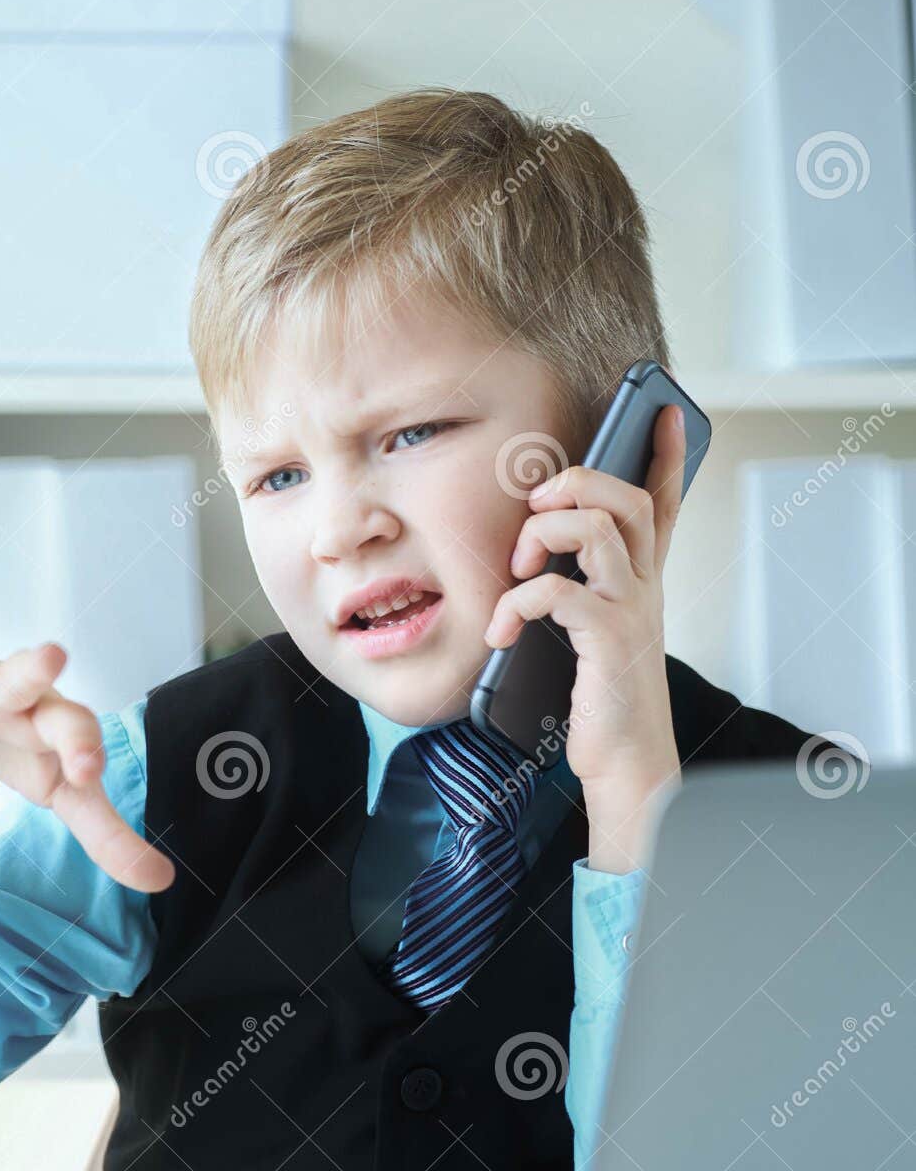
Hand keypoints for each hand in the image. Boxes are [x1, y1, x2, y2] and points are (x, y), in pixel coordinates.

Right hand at [0, 567, 174, 893]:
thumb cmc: (31, 754)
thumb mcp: (67, 796)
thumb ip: (109, 834)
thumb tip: (162, 879)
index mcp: (51, 720)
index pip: (74, 728)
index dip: (82, 746)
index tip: (87, 769)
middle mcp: (8, 697)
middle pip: (24, 682)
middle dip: (35, 669)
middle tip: (53, 653)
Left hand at [483, 405, 685, 871]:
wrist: (626, 762)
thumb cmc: (602, 698)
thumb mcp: (595, 632)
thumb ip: (577, 590)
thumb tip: (534, 553)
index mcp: (641, 581)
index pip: (664, 504)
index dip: (666, 454)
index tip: (665, 408)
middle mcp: (643, 587)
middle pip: (628, 500)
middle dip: (579, 484)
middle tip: (539, 508)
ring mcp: (630, 610)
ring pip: (601, 529)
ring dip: (547, 533)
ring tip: (519, 566)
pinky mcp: (608, 640)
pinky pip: (559, 593)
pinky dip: (519, 602)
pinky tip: (504, 631)